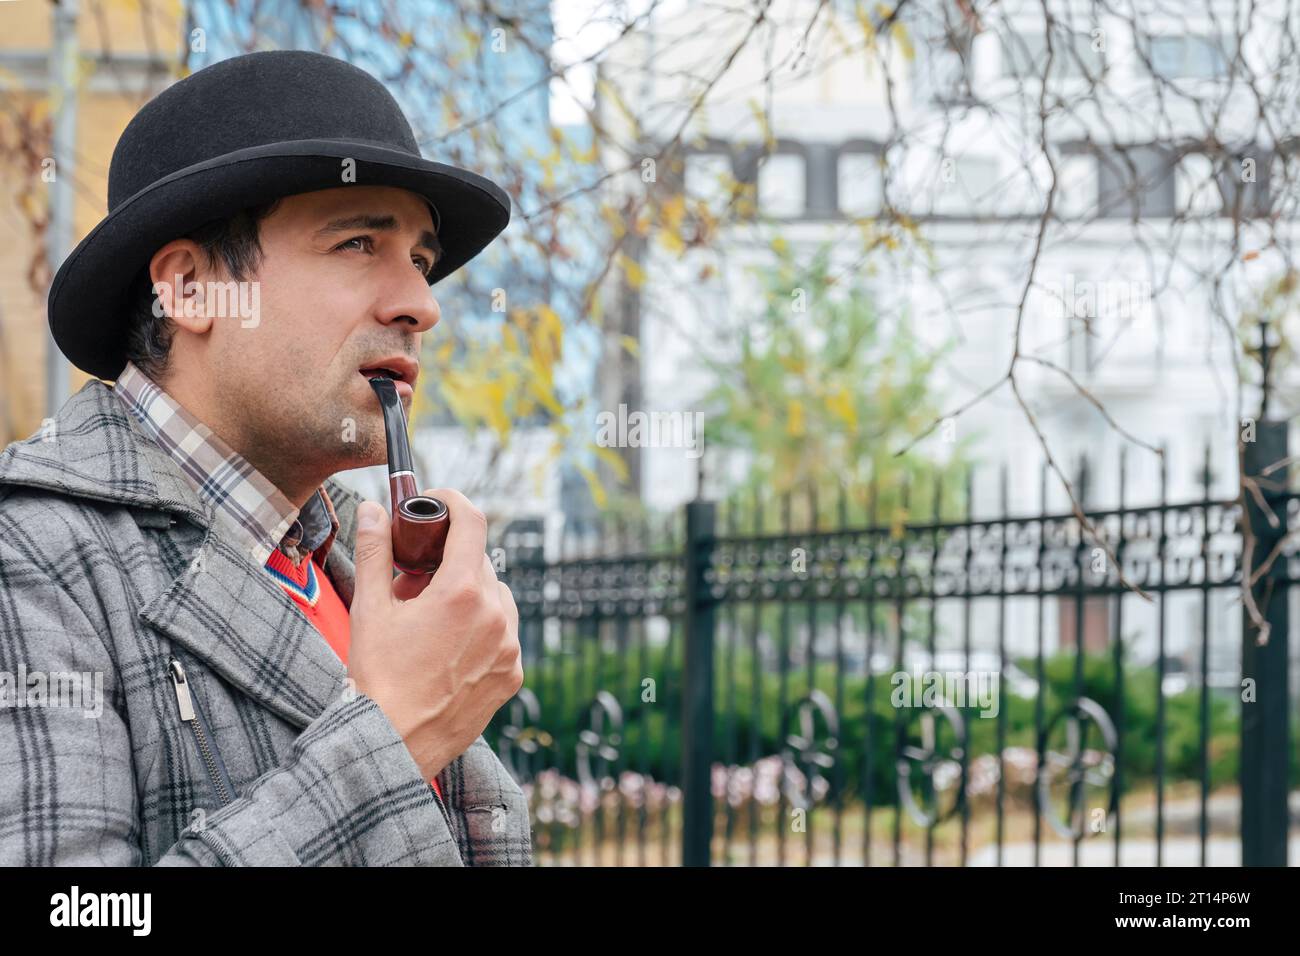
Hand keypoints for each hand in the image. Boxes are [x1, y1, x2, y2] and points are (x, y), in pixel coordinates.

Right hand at [346, 488, 522, 780]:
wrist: (393, 744)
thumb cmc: (377, 679)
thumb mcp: (369, 609)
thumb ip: (375, 551)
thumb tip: (374, 510)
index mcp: (461, 593)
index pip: (471, 521)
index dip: (453, 502)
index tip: (436, 502)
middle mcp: (496, 615)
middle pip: (480, 560)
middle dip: (449, 560)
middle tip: (414, 579)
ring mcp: (510, 647)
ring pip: (497, 596)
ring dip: (470, 593)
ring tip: (432, 618)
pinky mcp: (513, 674)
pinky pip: (505, 633)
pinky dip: (484, 628)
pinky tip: (451, 646)